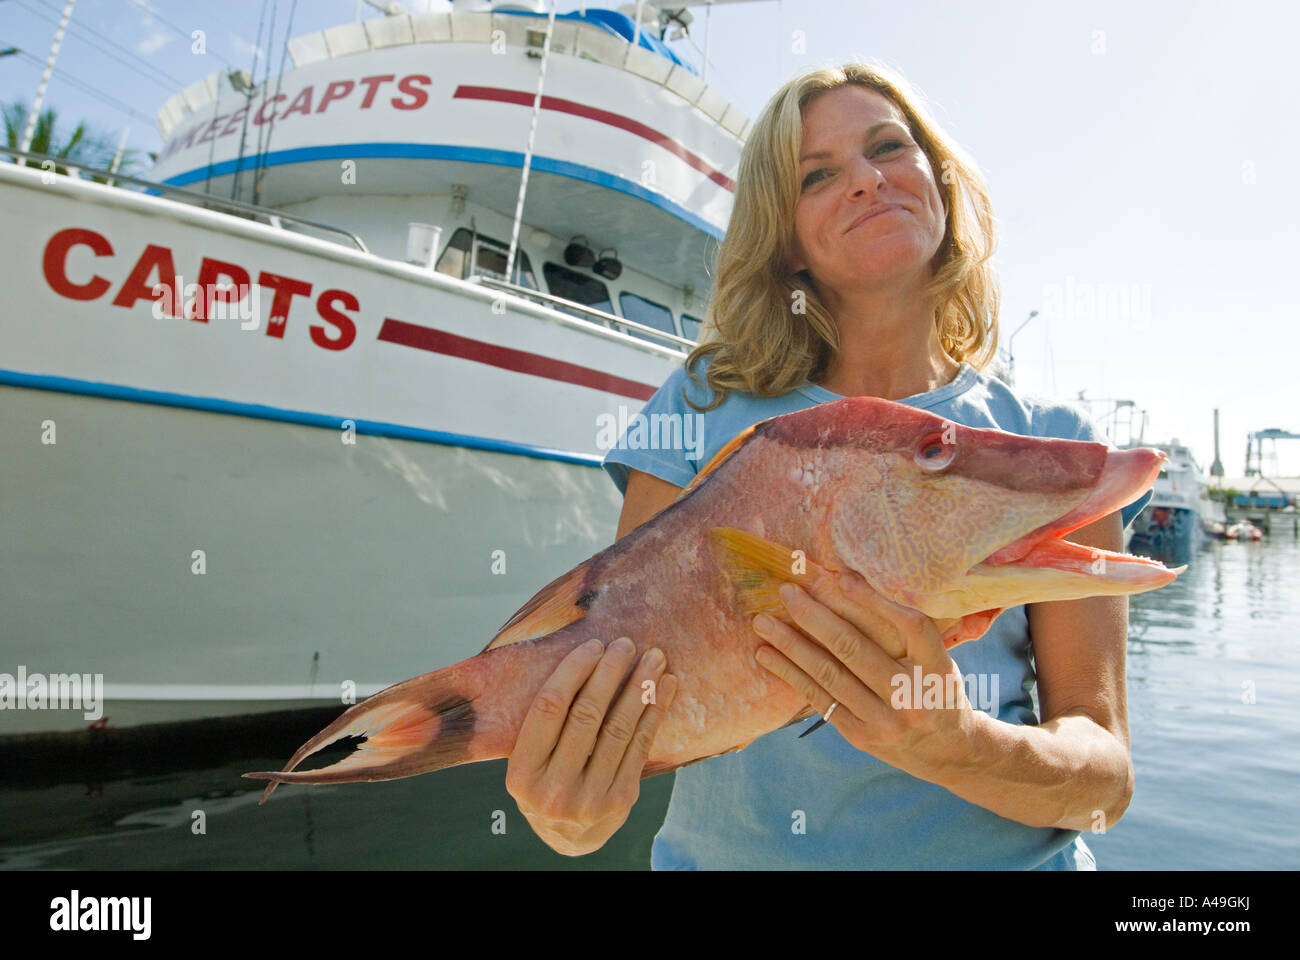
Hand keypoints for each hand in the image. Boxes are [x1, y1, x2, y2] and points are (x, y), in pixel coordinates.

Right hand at [505, 637, 677, 856]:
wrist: (568, 838)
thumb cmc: (545, 782)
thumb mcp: (527, 761)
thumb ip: (542, 723)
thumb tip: (576, 657)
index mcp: (522, 772)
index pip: (548, 707)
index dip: (573, 671)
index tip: (593, 645)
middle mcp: (554, 788)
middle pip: (586, 715)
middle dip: (610, 673)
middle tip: (625, 644)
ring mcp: (590, 798)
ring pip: (619, 729)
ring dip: (639, 688)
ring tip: (654, 658)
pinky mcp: (622, 800)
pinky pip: (640, 746)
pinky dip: (654, 712)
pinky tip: (665, 687)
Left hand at [751, 570, 983, 782]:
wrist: (950, 753)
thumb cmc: (938, 690)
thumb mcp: (939, 660)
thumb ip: (906, 633)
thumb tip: (850, 584)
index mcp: (937, 668)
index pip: (910, 626)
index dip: (875, 600)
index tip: (841, 576)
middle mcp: (911, 695)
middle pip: (855, 648)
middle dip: (814, 616)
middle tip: (786, 592)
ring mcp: (884, 720)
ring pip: (829, 674)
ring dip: (790, 645)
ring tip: (762, 622)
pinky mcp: (861, 736)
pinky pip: (820, 699)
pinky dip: (791, 674)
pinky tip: (767, 655)